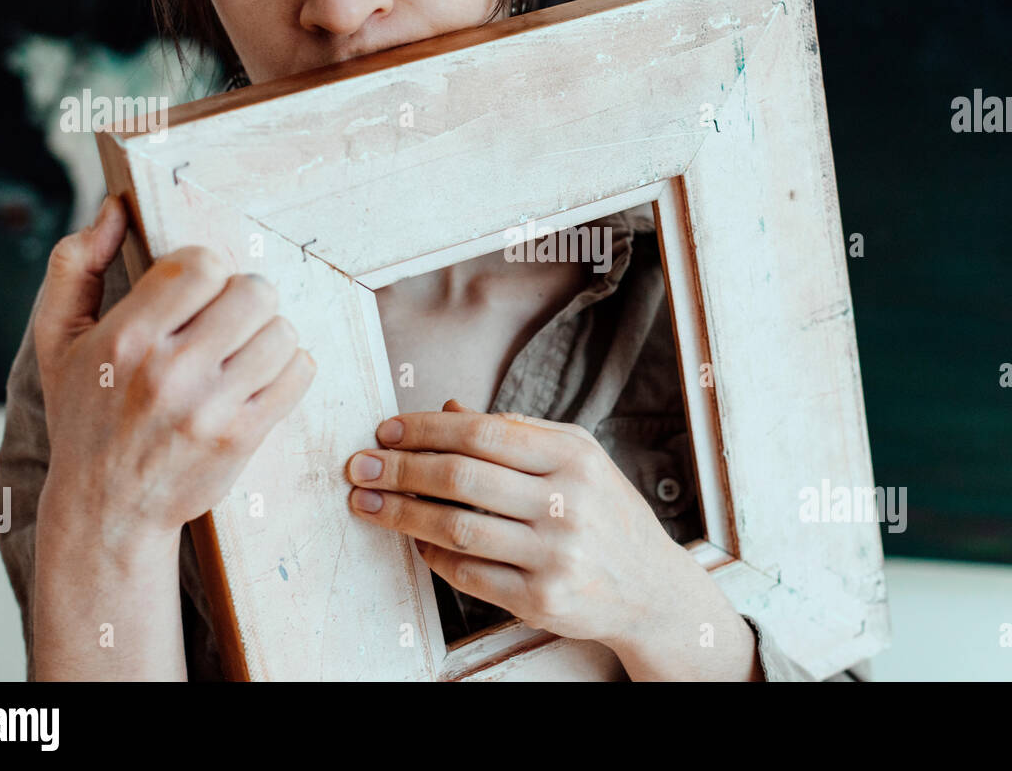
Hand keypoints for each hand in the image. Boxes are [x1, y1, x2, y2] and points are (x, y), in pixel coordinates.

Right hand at [33, 194, 316, 549]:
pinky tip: (261, 375)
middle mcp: (170, 373)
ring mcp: (211, 409)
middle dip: (246, 296)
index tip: (196, 290)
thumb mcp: (58, 339)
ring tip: (244, 348)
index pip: (202, 264)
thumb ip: (75, 265)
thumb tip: (114, 209)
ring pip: (282, 331)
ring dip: (269, 333)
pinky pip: (298, 373)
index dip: (206, 268)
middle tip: (229, 317)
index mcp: (125, 339)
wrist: (106, 509)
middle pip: (253, 292)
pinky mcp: (243, 437)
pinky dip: (290, 367)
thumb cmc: (85, 415)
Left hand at [344, 400, 689, 646]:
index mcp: (573, 457)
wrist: (652, 589)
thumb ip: (516, 431)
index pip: (482, 433)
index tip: (386, 431)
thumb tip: (447, 409)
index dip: (424, 430)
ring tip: (368, 504)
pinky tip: (414, 539)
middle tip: (360, 466)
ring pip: (456, 528)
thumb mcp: (577, 458)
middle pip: (461, 477)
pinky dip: (431, 555)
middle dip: (399, 469)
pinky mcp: (540, 601)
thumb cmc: (606, 513)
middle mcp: (566, 504)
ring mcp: (554, 556)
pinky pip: (468, 574)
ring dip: (401, 514)